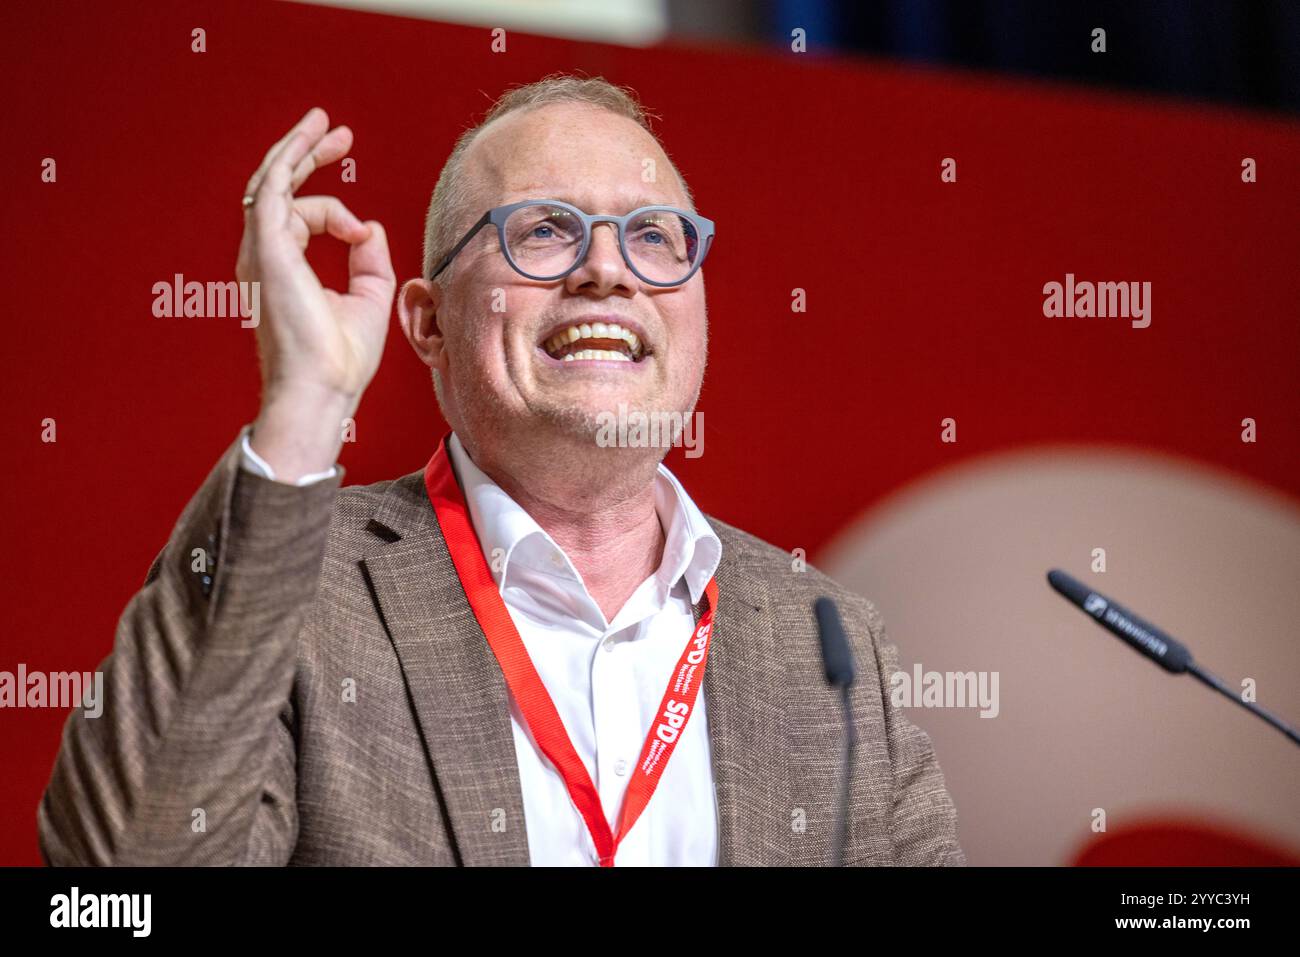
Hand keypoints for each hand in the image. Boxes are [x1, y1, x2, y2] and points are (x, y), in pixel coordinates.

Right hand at [236, 107, 396, 480]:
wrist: (322, 388)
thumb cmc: (340, 358)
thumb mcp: (368, 298)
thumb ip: (369, 259)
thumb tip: (369, 226)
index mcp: (282, 270)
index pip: (300, 218)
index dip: (337, 212)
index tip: (363, 232)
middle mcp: (263, 257)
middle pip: (278, 190)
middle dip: (306, 156)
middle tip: (338, 132)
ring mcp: (260, 251)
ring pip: (273, 183)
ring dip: (299, 149)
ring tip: (328, 125)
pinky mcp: (267, 247)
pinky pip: (273, 188)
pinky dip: (293, 162)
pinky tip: (317, 144)